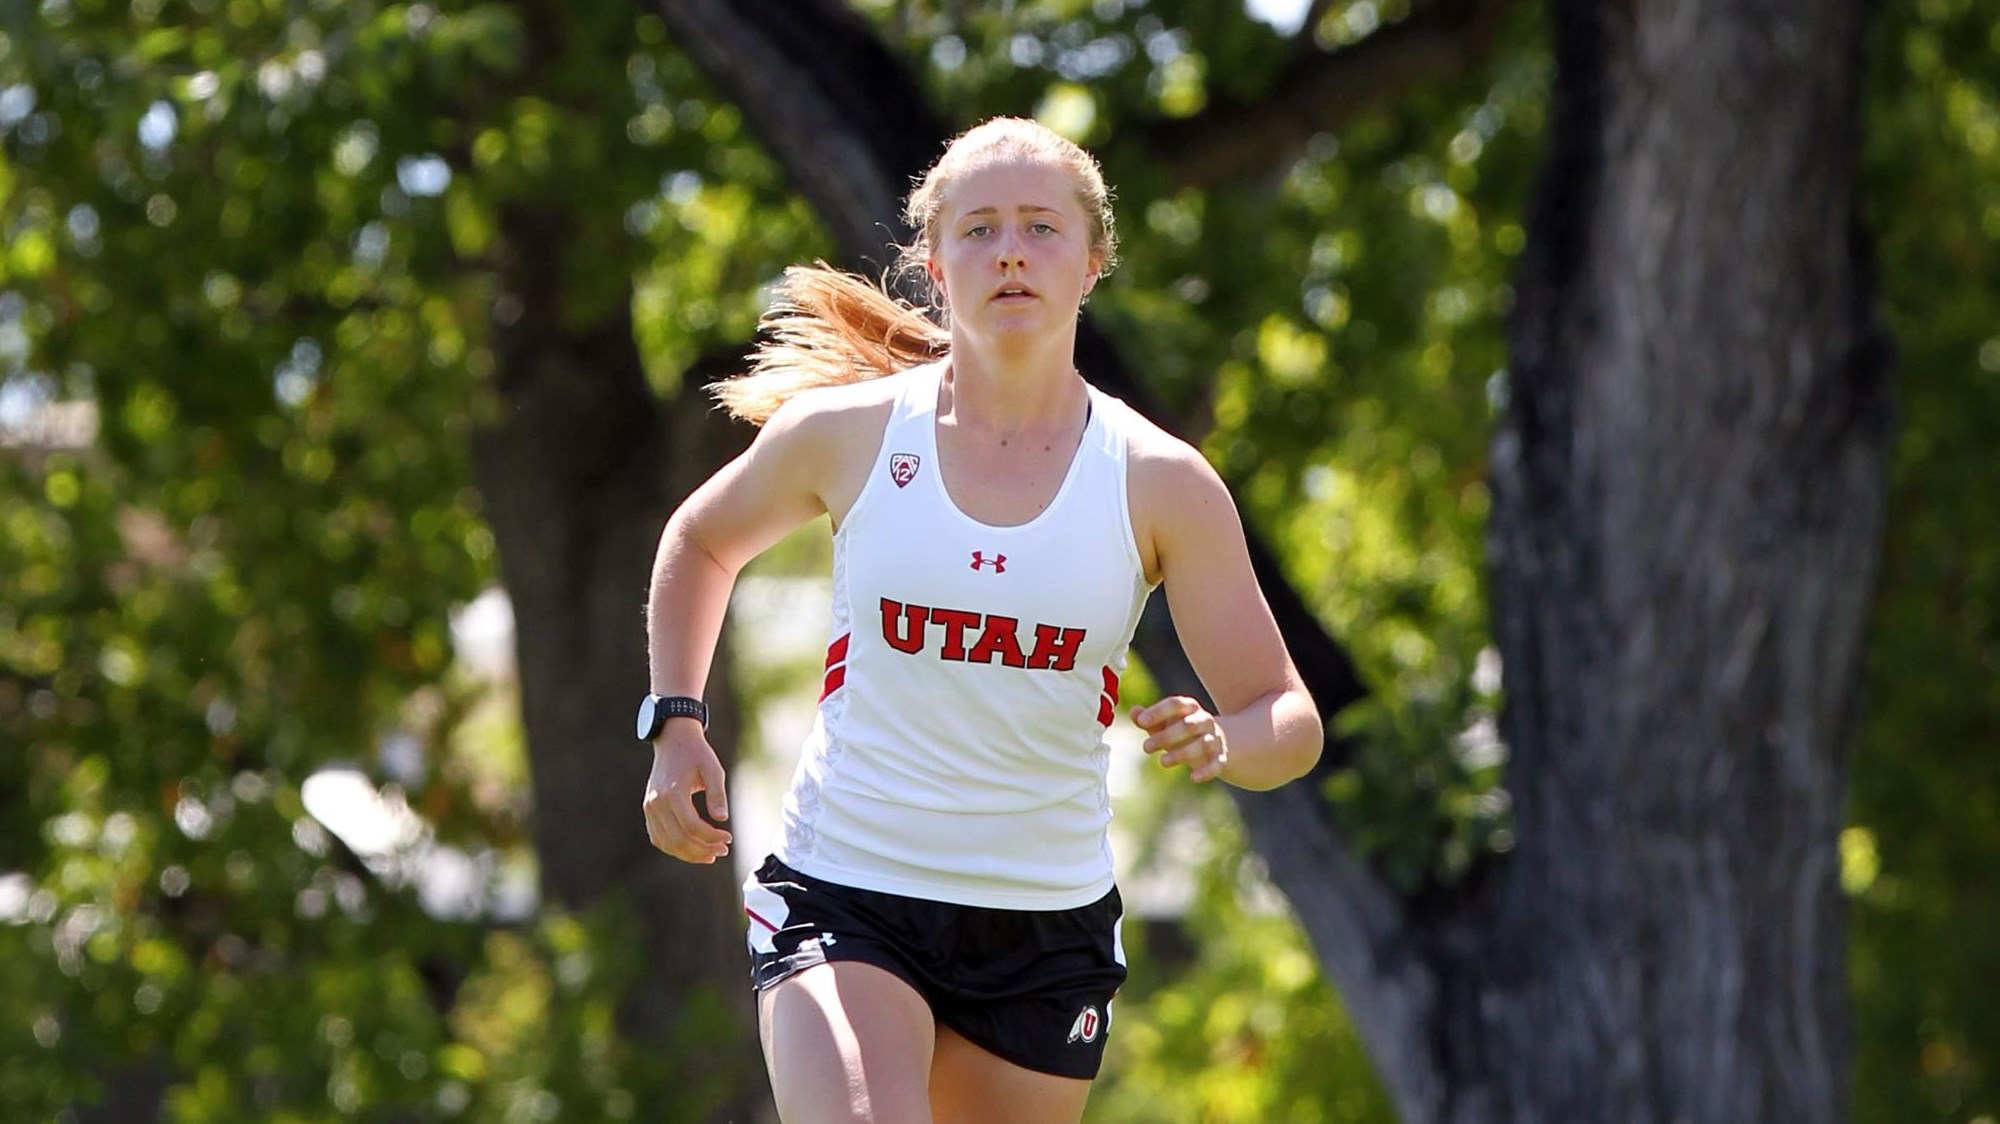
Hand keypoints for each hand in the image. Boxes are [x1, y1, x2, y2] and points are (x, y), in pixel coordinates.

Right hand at [642, 724, 731, 862]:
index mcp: (672, 792)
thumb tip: (722, 819)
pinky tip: (693, 849)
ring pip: (667, 843)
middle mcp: (657, 803)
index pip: (691, 826)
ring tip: (711, 855)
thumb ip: (718, 793)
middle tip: (723, 850)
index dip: (711, 837)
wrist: (673, 740)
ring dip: (689, 853)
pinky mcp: (648, 810)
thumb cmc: (696, 754)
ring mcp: (649, 808)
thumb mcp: (713, 769)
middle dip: (703, 849)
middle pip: (678, 839)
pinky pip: (658, 837)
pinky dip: (674, 848)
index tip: (728, 838)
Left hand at [1131, 696, 1226, 783]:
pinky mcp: (1221, 757)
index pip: (1176, 704)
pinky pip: (1217, 764)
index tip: (1142, 722)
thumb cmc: (1180, 731)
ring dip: (1182, 753)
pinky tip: (1193, 778)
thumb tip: (1133, 711)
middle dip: (1167, 736)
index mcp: (1190, 707)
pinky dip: (1207, 771)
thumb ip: (1148, 718)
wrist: (1214, 741)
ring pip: (1202, 744)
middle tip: (1146, 747)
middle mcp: (1204, 721)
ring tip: (1162, 762)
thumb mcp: (1163, 723)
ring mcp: (1214, 738)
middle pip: (1189, 725)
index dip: (1158, 711)